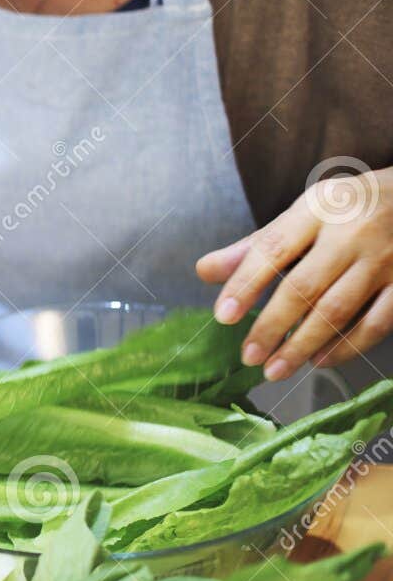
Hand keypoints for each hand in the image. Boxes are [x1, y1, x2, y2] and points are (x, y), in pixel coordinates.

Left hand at [197, 165, 392, 378]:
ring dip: (302, 345)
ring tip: (275, 370)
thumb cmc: (346, 212)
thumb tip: (205, 271)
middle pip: (304, 287)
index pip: (273, 249)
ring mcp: (384, 259)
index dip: (245, 284)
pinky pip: (376, 323)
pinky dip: (346, 347)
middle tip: (248, 357)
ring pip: (337, 310)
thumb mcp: (302, 215)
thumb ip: (255, 246)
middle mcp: (351, 232)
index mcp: (316, 210)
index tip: (224, 316)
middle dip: (271, 327)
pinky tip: (319, 361)